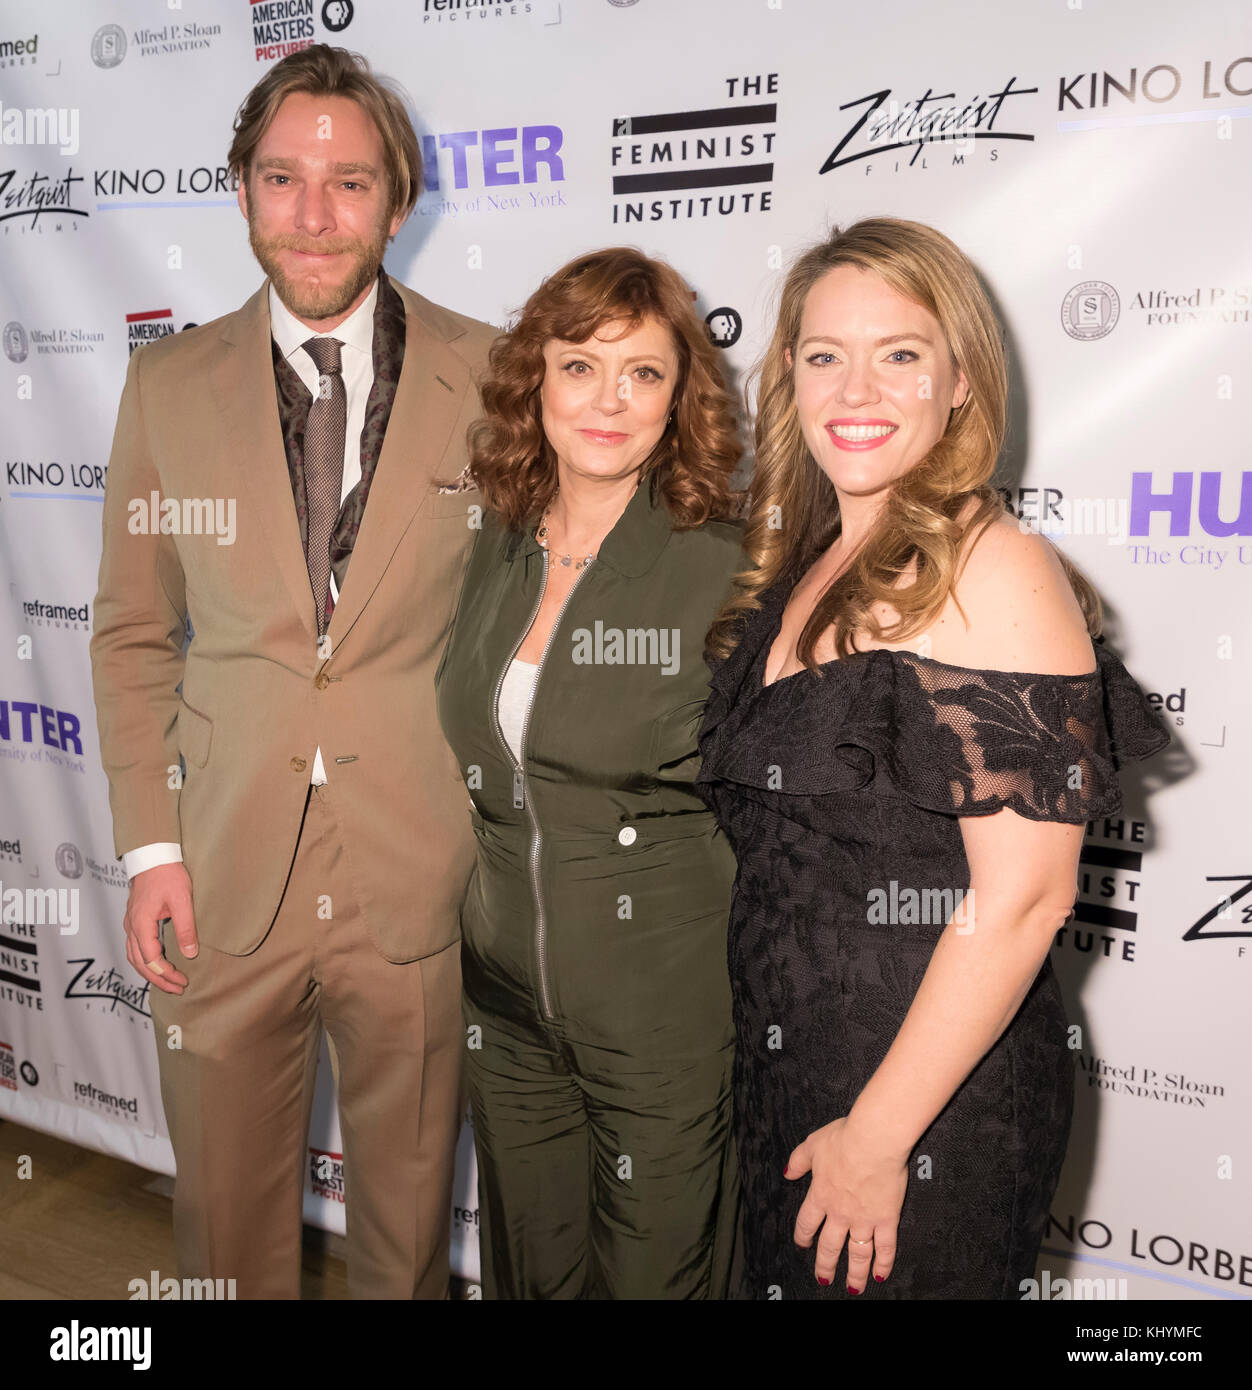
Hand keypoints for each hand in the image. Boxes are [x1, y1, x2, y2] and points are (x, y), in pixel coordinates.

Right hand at [124, 863, 196, 994]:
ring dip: (150, 972)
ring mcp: (130, 924)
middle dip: (158, 979)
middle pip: (139, 962)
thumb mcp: (182, 900)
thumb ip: (186, 927)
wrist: (152, 856)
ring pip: (134, 957)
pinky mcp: (134, 920)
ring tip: (168, 982)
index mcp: (141, 924)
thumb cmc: (167, 875)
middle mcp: (131, 927)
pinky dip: (144, 961)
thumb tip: (190, 953)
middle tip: (177, 988)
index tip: (182, 981)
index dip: (166, 973)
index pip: (151, 959)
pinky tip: (157, 965)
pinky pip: (135, 948)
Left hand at [785, 1116, 907, 1292]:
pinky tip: (880, 1274)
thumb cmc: (844, 1138)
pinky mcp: (886, 1219)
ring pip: (857, 1254)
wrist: (873, 1141)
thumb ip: (798, 1160)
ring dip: (854, 1273)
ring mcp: (863, 1219)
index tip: (802, 1245)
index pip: (807, 1223)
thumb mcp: (813, 1144)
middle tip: (823, 1278)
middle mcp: (839, 1213)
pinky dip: (883, 1263)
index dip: (803, 1236)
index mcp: (820, 1195)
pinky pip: (885, 1247)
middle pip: (829, 1246)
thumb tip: (787, 1172)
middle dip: (825, 1264)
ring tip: (852, 1288)